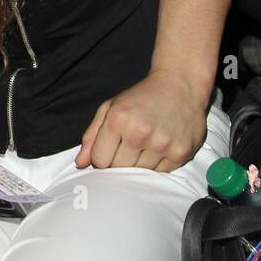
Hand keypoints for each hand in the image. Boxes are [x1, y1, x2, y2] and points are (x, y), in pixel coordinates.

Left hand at [76, 68, 208, 171]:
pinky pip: (161, 173)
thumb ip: (92, 136)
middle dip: (119, 161)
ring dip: (139, 164)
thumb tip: (80, 163)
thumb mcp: (110, 108)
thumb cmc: (141, 98)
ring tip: (145, 144)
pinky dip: (157, 165)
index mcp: (118, 120)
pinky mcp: (181, 153)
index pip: (100, 160)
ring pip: (140, 174)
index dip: (101, 158)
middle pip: (119, 169)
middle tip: (128, 145)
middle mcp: (139, 134)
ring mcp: (162, 145)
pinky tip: (159, 147)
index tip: (108, 150)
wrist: (180, 86)